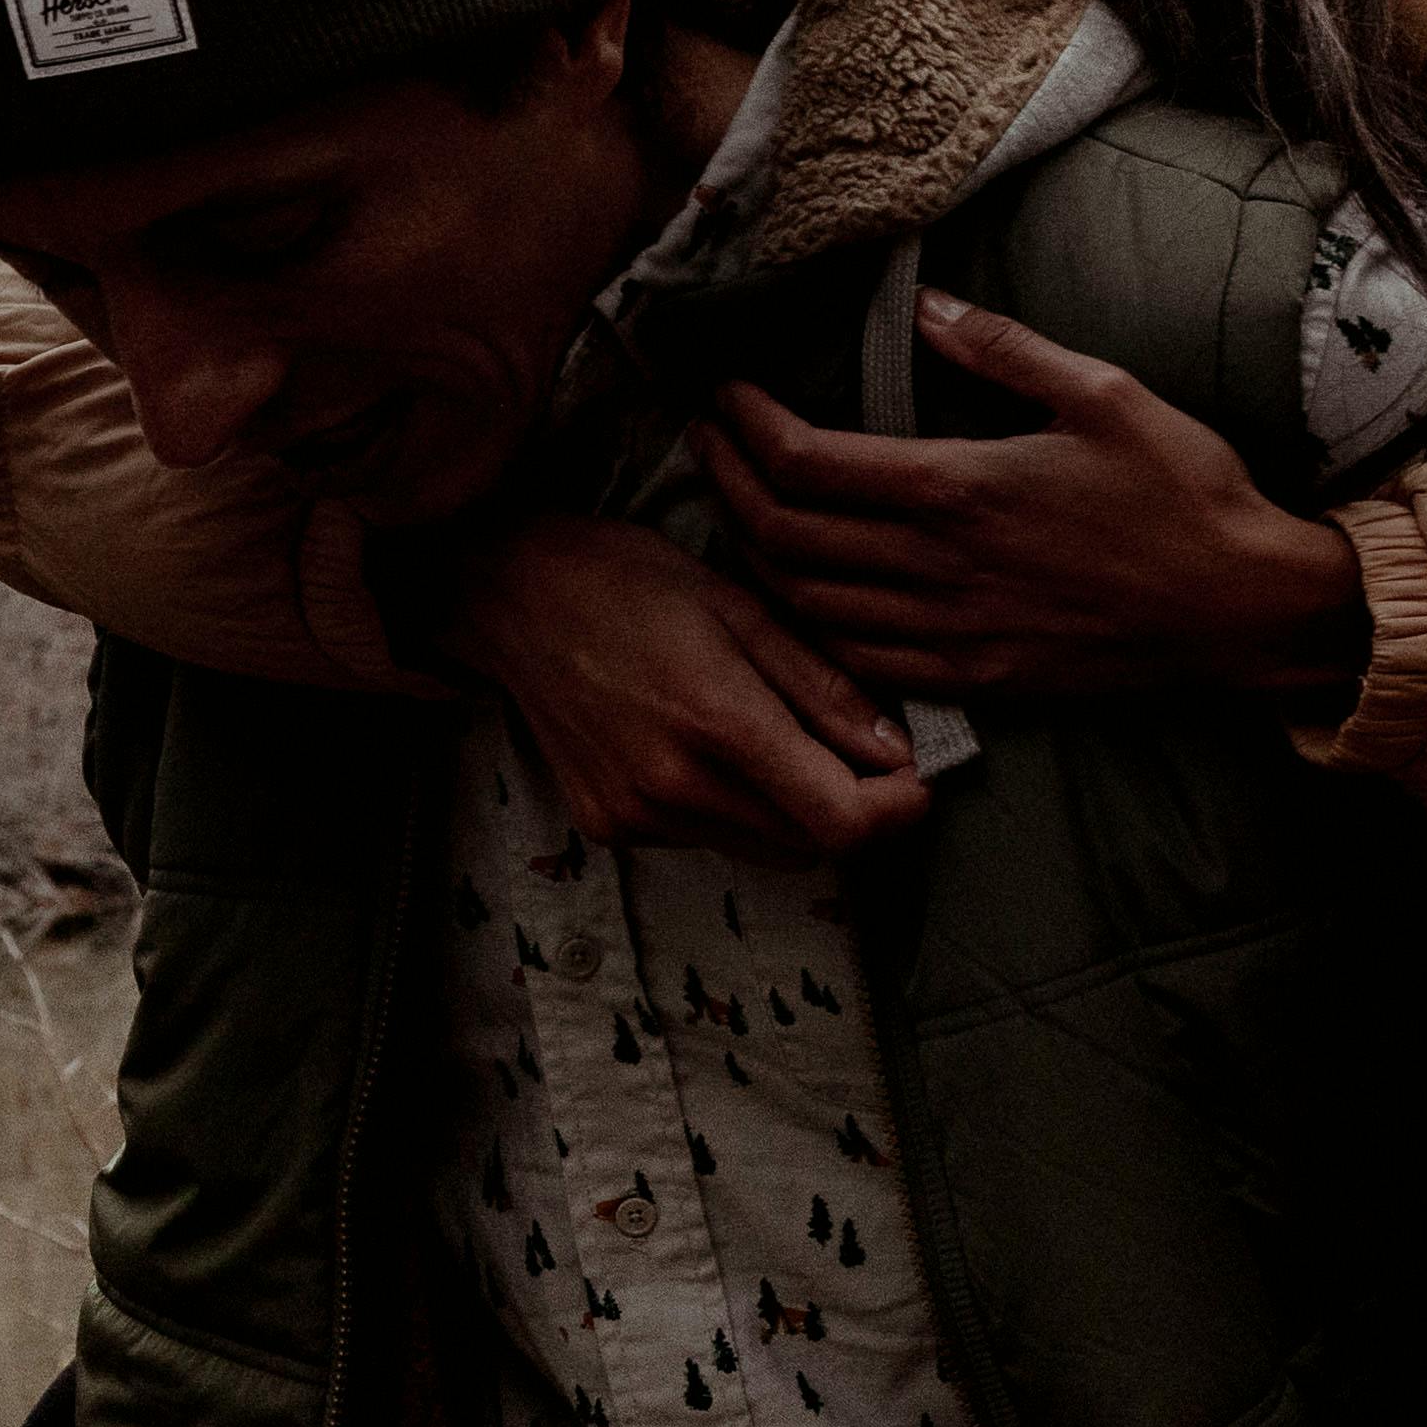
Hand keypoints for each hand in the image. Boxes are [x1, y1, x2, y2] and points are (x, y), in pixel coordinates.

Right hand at [427, 508, 933, 861]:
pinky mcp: (609, 827)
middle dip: (855, 808)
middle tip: (865, 753)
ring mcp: (637, 816)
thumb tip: (899, 753)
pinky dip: (735, 809)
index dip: (897, 811)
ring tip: (785, 739)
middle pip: (809, 843)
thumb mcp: (741, 609)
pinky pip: (706, 839)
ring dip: (795, 812)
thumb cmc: (628, 581)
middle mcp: (674, 787)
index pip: (841, 821)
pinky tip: (715, 749)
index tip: (919, 781)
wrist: (507, 596)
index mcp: (718, 723)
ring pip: (761, 846)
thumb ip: (823, 689)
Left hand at [703, 292, 1373, 701]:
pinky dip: (810, 628)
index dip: (746, 428)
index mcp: (963, 489)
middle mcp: (941, 568)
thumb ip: (1005, 350)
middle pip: (784, 536)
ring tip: (740, 511)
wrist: (1244, 608)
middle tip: (708, 444)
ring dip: (755, 556)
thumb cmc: (1186, 493)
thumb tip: (925, 305)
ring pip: (808, 606)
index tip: (726, 397)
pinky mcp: (976, 679)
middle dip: (726, 484)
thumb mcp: (1106, 393)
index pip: (807, 463)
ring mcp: (953, 633)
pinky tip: (803, 596)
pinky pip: (858, 662)